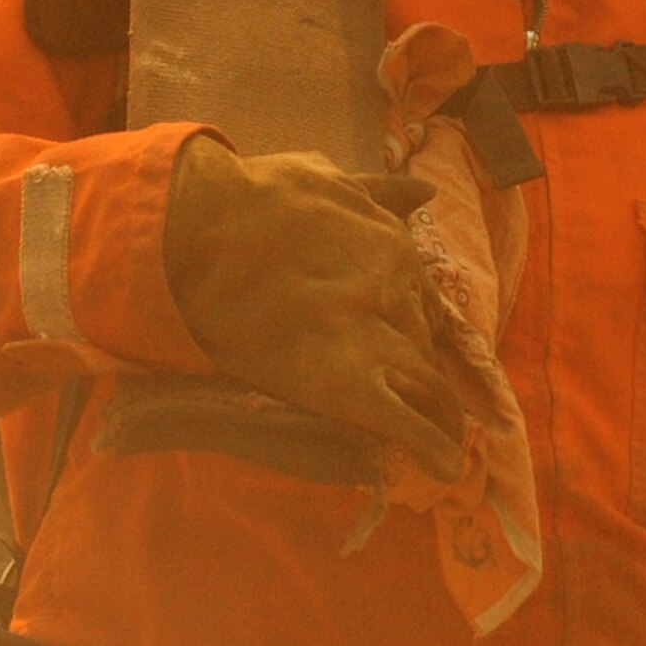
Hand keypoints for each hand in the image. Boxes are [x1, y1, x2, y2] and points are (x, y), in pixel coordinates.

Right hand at [161, 135, 466, 479]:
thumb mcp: (325, 177)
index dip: (407, 331)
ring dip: (442, 418)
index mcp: (392, 247)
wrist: (199, 226)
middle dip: (422, 375)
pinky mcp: (350, 385)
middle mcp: (396, 293)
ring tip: (446, 442)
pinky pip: (406, 426)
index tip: (398, 349)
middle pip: (424, 347)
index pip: (418, 302)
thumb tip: (425, 191)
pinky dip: (432, 450)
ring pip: (430, 389)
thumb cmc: (252, 198)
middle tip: (418, 401)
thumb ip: (378, 192)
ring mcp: (375, 340)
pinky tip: (444, 468)